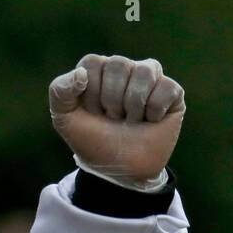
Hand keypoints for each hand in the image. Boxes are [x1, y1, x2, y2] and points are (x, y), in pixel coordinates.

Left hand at [48, 54, 184, 188]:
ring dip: (132, 106)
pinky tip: (149, 121)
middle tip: (112, 118)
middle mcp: (125, 68)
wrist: (119, 170)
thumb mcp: (64, 119)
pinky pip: (166, 88)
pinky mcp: (172, 91)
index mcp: (98, 71)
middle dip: (110, 100)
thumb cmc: (92, 140)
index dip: (90, 92)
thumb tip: (81, 73)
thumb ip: (59, 92)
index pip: (92, 63)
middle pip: (119, 64)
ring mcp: (150, 78)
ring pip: (144, 71)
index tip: (91, 112)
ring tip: (129, 121)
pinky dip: (154, 112)